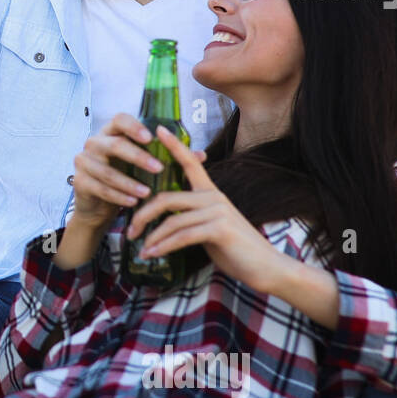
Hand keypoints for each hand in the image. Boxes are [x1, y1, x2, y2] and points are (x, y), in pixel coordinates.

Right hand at [70, 114, 205, 230]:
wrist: (99, 205)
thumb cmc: (126, 177)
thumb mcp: (146, 166)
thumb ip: (170, 158)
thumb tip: (201, 155)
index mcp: (111, 132)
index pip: (119, 119)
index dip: (134, 127)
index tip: (151, 138)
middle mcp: (94, 142)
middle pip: (115, 144)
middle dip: (138, 157)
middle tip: (159, 168)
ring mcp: (84, 161)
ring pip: (107, 171)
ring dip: (129, 182)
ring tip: (148, 192)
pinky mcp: (79, 181)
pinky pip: (100, 188)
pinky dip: (118, 196)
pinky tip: (133, 202)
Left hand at [126, 126, 287, 292]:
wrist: (266, 268)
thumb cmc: (236, 250)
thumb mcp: (210, 229)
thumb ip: (191, 219)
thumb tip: (165, 223)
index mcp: (211, 193)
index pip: (191, 163)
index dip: (174, 146)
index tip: (159, 129)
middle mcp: (214, 197)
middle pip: (166, 198)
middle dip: (142, 215)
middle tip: (130, 231)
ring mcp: (218, 212)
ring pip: (172, 221)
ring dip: (152, 238)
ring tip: (141, 250)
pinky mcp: (219, 229)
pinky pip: (182, 236)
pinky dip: (164, 247)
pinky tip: (153, 255)